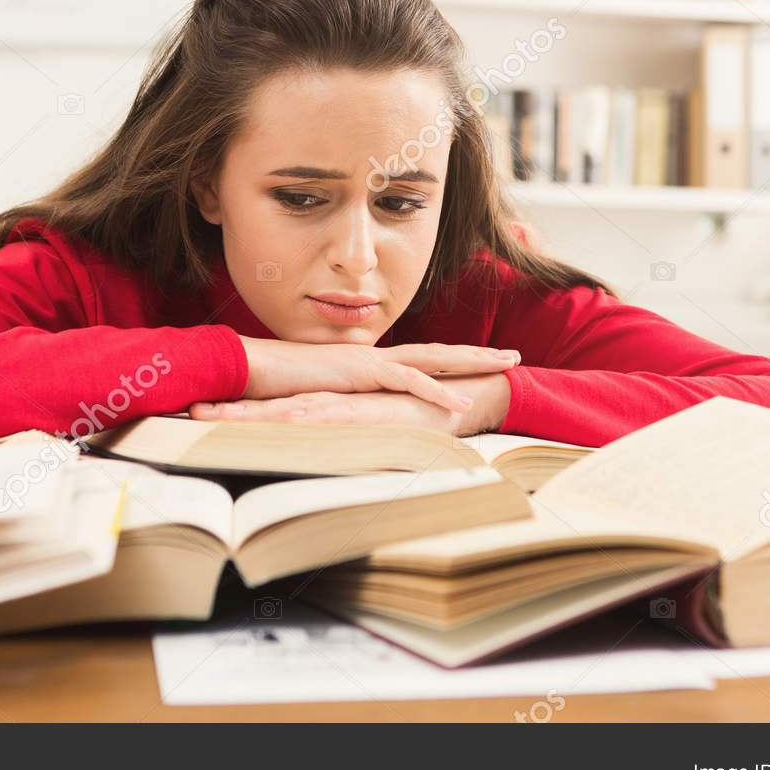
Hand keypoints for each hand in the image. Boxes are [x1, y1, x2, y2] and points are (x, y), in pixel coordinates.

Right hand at [236, 335, 519, 417]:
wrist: (255, 371)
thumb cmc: (282, 386)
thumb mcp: (326, 398)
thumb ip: (348, 402)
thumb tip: (360, 417)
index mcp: (373, 363)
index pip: (423, 360)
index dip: (455, 361)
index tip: (484, 364)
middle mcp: (378, 357)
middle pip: (440, 353)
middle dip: (479, 354)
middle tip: (514, 356)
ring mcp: (373, 361)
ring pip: (435, 360)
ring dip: (473, 362)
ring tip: (507, 366)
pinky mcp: (363, 372)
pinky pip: (409, 382)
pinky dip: (438, 391)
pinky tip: (463, 403)